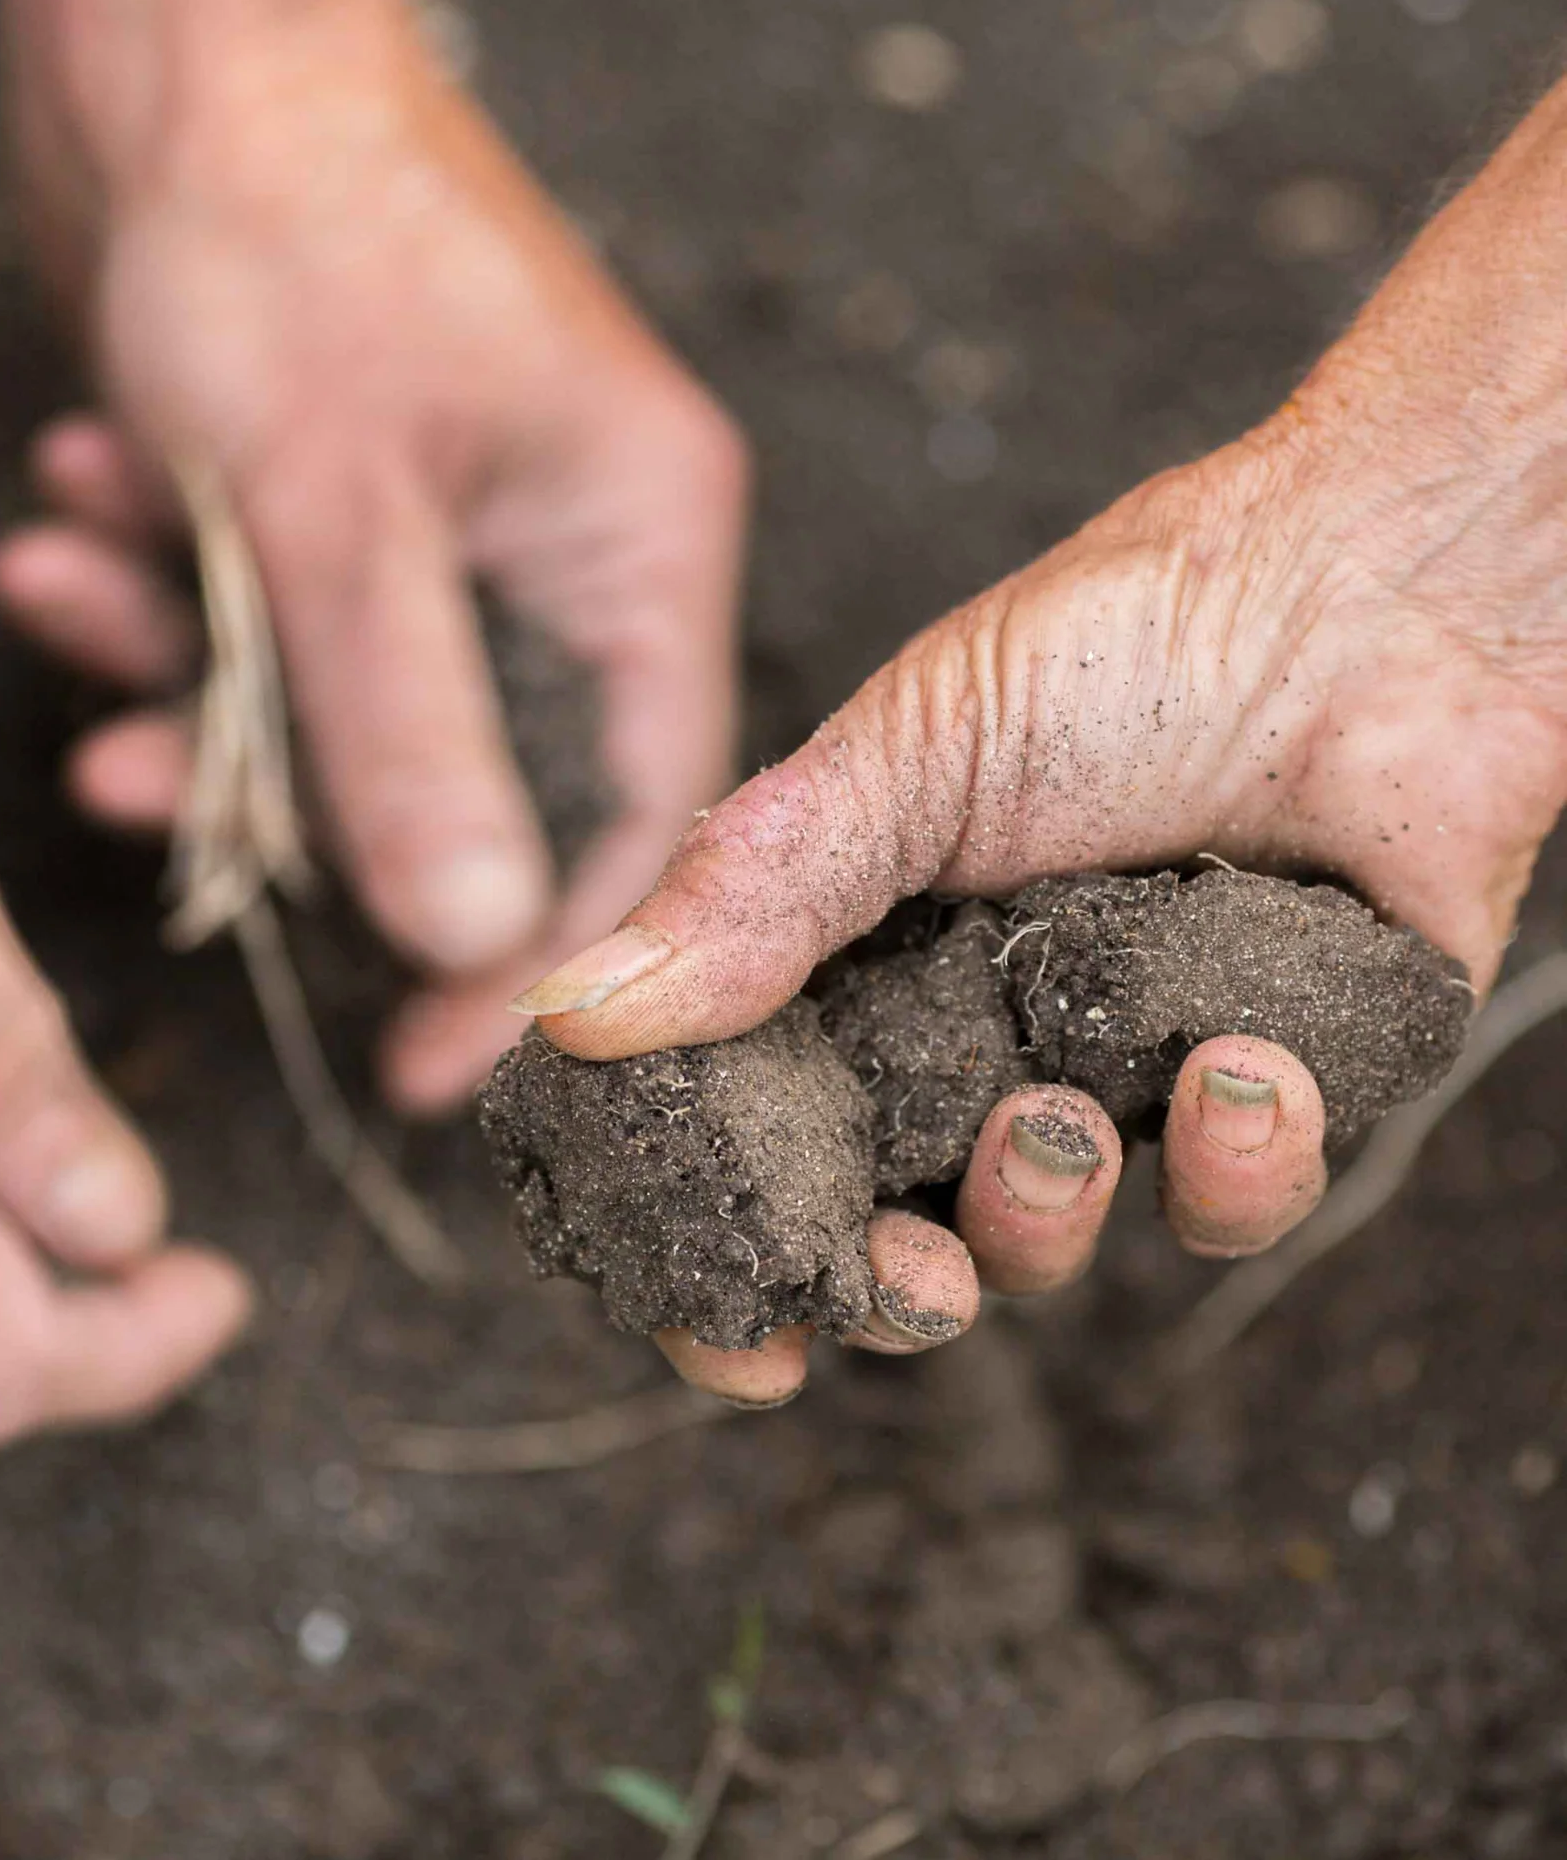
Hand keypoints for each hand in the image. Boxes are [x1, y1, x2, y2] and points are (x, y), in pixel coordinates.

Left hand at [0, 0, 746, 1110]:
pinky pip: (272, 637)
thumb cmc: (286, 226)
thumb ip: (404, 740)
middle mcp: (565, 557)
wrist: (170, 40)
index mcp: (635, 547)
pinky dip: (170, 607)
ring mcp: (457, 539)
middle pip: (472, 783)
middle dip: (295, 796)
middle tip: (158, 802)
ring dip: (192, 686)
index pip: (634, 813)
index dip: (534, 954)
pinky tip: (81, 521)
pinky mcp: (349, 519)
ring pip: (344, 716)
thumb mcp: (335, 512)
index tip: (426, 1060)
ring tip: (76, 604)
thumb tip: (467, 940)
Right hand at [520, 75, 1566, 1403]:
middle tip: (913, 1288)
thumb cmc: (1123, 649)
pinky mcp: (1266, 1088)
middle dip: (897, 1293)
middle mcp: (974, 1031)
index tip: (741, 1341)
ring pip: (1053, 1240)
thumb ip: (746, 895)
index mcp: (858, 962)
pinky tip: (1239, 1065)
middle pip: (896, 1236)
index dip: (739, 1258)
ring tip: (1066, 1119)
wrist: (1374, 601)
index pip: (761, 1142)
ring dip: (1048, 1218)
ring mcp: (1116, 1068)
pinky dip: (1231, 1165)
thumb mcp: (900, 762)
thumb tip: (568, 1014)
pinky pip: (1231, 1203)